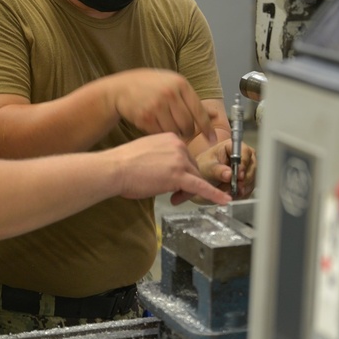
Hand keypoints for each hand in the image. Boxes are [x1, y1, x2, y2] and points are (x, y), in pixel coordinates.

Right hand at [107, 132, 229, 205]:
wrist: (114, 168)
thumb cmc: (123, 163)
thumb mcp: (146, 152)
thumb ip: (161, 157)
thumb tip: (166, 171)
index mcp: (171, 138)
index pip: (185, 157)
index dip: (181, 172)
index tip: (170, 180)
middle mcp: (178, 145)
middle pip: (193, 168)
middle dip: (186, 183)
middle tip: (173, 196)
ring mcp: (179, 160)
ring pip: (195, 179)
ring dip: (188, 192)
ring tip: (174, 199)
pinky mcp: (179, 176)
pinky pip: (201, 187)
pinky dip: (214, 194)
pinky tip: (224, 200)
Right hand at [108, 69, 215, 143]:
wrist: (121, 88)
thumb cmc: (151, 86)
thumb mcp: (173, 85)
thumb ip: (192, 100)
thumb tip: (214, 114)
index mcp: (180, 85)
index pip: (199, 111)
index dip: (207, 128)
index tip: (212, 138)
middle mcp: (169, 94)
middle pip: (188, 124)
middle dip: (188, 131)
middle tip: (184, 130)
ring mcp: (156, 106)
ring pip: (175, 131)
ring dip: (175, 134)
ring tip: (170, 126)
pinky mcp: (145, 118)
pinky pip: (160, 133)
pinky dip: (161, 134)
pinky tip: (157, 126)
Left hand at [195, 139, 256, 198]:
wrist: (205, 175)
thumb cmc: (206, 166)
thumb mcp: (208, 167)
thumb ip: (218, 170)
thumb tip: (229, 174)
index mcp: (234, 146)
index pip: (245, 152)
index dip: (243, 165)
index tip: (239, 176)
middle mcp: (245, 155)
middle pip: (252, 167)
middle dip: (243, 180)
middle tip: (233, 188)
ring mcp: (249, 167)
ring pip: (252, 179)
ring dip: (241, 188)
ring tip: (228, 192)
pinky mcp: (250, 179)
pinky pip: (250, 188)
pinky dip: (241, 193)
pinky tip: (231, 194)